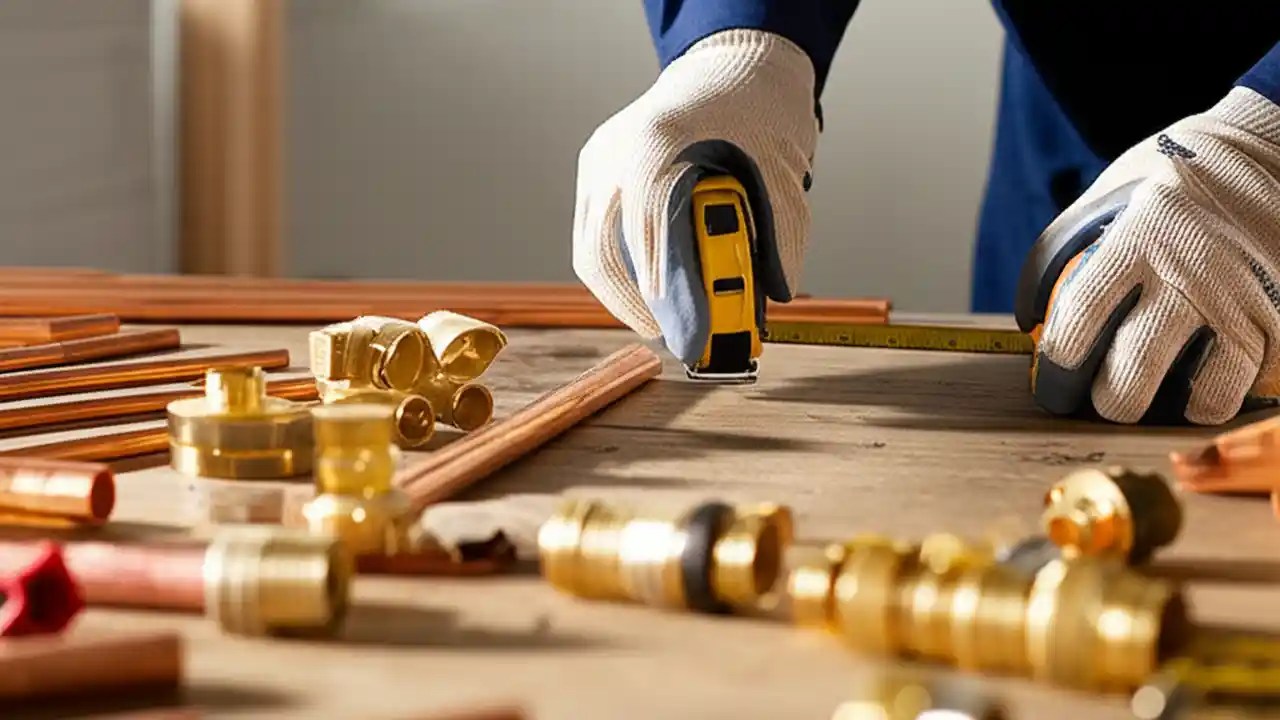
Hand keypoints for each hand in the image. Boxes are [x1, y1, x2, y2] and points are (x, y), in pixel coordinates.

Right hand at [572, 29, 818, 364]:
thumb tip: (768, 300)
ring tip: (666, 322)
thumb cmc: (759, 109)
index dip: (669, 296)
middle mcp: (614, 151)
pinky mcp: (595, 171)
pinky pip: (594, 235)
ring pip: (591, 251)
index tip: (692, 336)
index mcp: (659, 143)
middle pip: (603, 254)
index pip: (649, 237)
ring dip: (625, 296)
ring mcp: (598, 161)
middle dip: (638, 309)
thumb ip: (778, 240)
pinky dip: (621, 270)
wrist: (734, 65)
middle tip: (677, 339)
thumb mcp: (784, 176)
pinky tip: (652, 290)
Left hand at [1016, 87, 1279, 423]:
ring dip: (1168, 411)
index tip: (1052, 386)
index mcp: (1138, 233)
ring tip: (1152, 404)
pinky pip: (1249, 384)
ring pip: (1202, 391)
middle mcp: (1193, 267)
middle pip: (1136, 369)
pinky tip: (1201, 391)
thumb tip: (1031, 321)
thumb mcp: (1108, 195)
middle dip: (1110, 402)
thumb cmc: (1170, 182)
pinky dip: (1220, 398)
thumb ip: (1062, 250)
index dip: (1059, 365)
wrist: (1268, 154)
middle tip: (1104, 401)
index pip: (1082, 316)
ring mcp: (1245, 295)